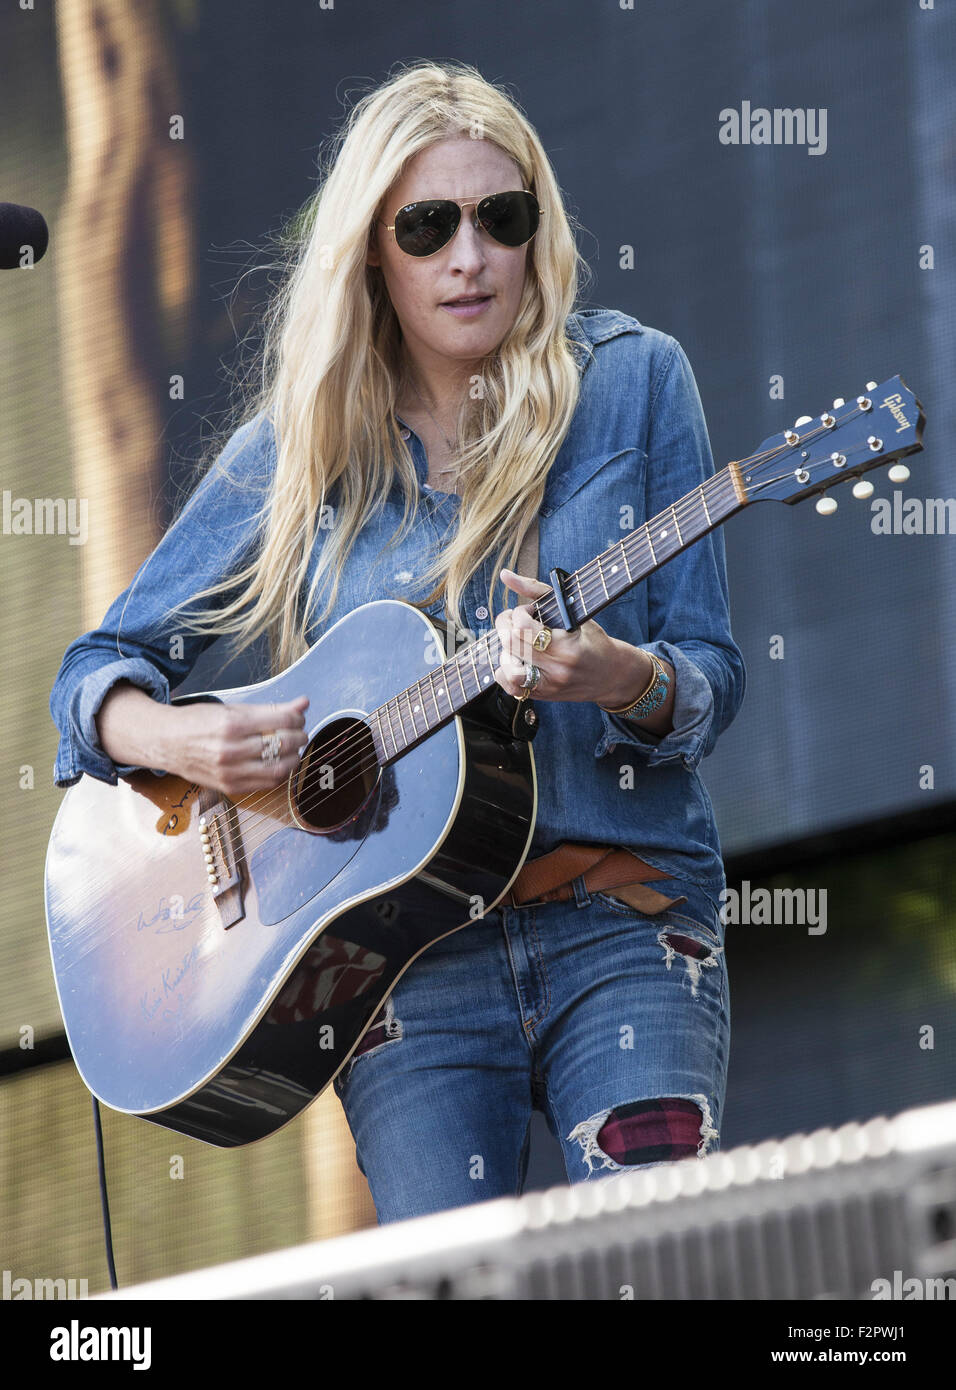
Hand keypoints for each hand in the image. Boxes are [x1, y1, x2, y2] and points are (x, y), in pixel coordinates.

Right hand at [157, 695, 309, 797]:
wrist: (166, 743)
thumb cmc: (198, 722)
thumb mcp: (232, 709)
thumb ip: (270, 709)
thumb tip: (303, 703)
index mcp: (232, 724)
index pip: (282, 721)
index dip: (298, 718)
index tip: (298, 716)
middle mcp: (231, 749)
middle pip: (283, 744)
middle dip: (299, 737)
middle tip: (299, 732)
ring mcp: (230, 772)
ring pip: (279, 768)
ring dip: (294, 758)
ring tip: (292, 749)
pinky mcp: (229, 787)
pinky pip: (266, 784)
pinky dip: (280, 773)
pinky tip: (278, 763)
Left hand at [492, 568, 647, 705]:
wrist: (612, 675)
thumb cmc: (594, 640)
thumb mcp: (573, 611)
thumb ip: (537, 590)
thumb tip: (505, 575)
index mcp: (566, 647)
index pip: (522, 627)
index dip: (518, 613)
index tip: (528, 611)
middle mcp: (556, 670)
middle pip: (510, 645)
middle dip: (505, 626)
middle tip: (515, 621)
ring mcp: (548, 686)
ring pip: (506, 669)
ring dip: (504, 650)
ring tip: (517, 641)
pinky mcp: (542, 696)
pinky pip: (510, 687)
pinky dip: (505, 670)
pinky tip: (515, 659)